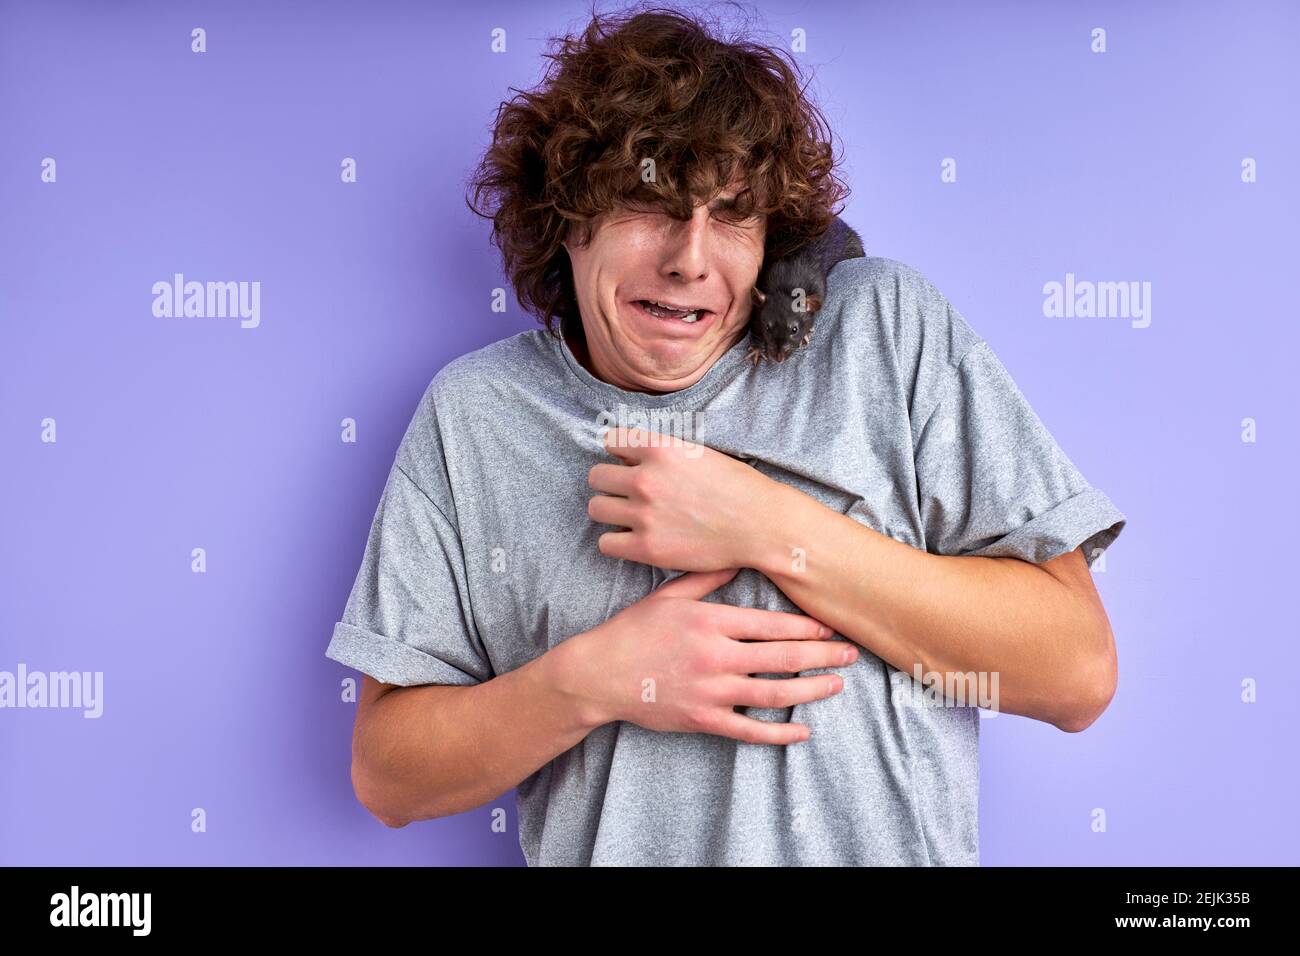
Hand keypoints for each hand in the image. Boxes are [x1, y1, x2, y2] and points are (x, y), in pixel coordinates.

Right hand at [565, 568, 857, 743]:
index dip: (806, 627)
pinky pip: (749, 730)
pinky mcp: (703, 720)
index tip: (830, 626)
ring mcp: (711, 691)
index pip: (771, 624)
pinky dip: (779, 733)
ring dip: (811, 691)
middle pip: (783, 658)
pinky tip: (802, 732)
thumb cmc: (633, 630)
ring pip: (774, 694)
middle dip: (823, 656)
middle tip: (850, 654)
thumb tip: (738, 559)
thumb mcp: (669, 595)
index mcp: (711, 621)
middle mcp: (717, 656)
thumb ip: (707, 580)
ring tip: (836, 686)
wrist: (599, 673)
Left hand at [587, 425, 776, 572]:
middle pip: (596, 477)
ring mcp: (643, 514)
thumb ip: (662, 452)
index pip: (611, 442)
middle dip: (610, 484)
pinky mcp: (646, 547)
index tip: (630, 465)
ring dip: (609, 512)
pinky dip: (616, 542)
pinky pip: (606, 543)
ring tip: (629, 517)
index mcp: (659, 449)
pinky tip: (633, 540)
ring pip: (596, 509)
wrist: (759, 525)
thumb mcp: (698, 452)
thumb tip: (630, 455)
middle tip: (628, 494)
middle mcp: (646, 479)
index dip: (620, 454)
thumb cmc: (736, 487)